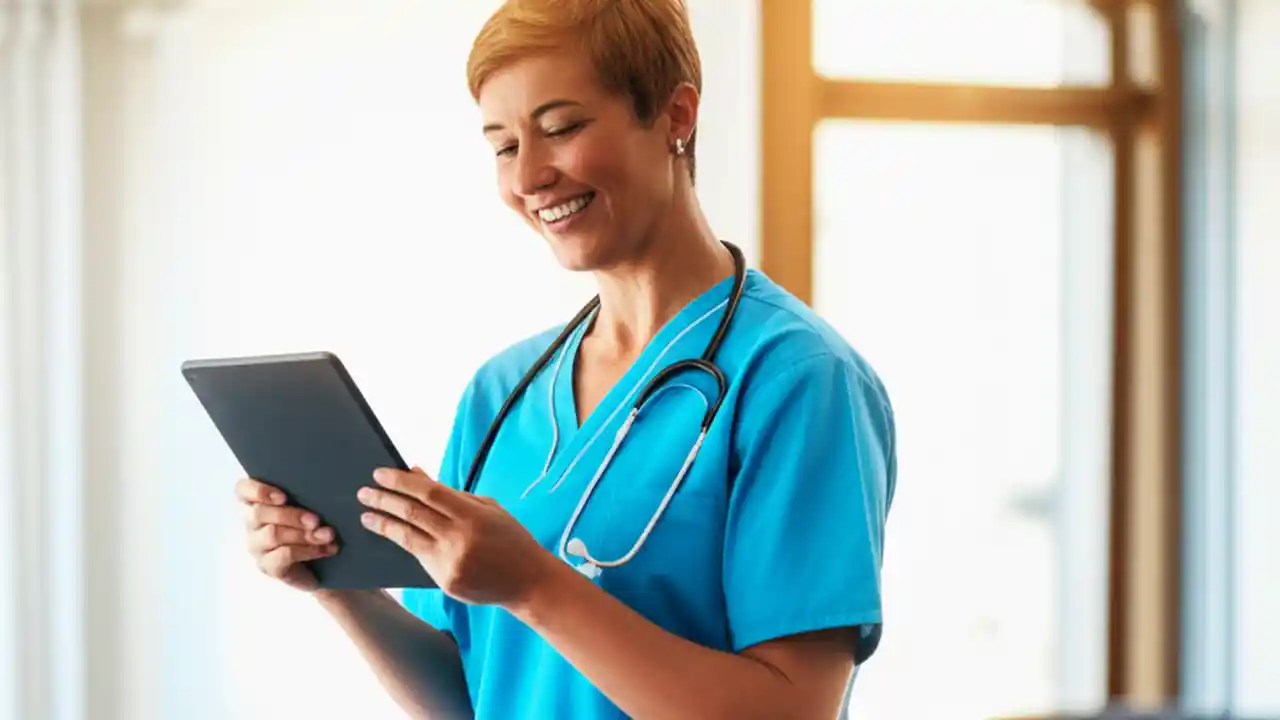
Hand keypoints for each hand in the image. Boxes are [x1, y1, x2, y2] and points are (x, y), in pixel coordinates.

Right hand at [235, 477, 338, 591]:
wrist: (321, 564)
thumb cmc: (311, 526)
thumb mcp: (308, 505)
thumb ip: (304, 493)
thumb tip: (320, 482)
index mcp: (257, 503)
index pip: (243, 490)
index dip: (258, 491)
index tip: (283, 497)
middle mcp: (252, 524)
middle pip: (259, 514)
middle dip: (291, 515)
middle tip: (316, 520)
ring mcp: (258, 547)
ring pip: (272, 535)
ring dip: (303, 534)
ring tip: (327, 535)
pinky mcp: (268, 567)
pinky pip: (283, 556)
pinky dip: (307, 551)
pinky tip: (325, 550)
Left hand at [357, 467, 556, 608]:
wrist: (528, 581)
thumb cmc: (510, 539)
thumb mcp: (487, 509)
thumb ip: (451, 494)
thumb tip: (416, 474)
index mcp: (472, 514)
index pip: (428, 492)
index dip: (401, 482)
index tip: (379, 474)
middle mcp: (459, 538)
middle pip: (412, 513)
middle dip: (384, 500)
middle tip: (364, 492)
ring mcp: (450, 561)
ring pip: (407, 537)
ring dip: (383, 524)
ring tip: (367, 515)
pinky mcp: (445, 581)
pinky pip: (420, 558)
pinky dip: (405, 544)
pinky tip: (392, 535)